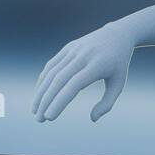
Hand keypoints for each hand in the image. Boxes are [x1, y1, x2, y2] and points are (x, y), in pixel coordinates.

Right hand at [32, 3, 154, 121]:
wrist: (117, 35)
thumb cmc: (119, 65)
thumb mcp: (118, 84)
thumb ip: (107, 103)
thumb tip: (93, 119)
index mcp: (97, 66)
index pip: (74, 85)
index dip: (60, 101)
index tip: (50, 117)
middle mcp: (83, 56)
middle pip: (59, 80)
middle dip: (46, 101)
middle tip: (39, 119)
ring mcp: (73, 50)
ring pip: (52, 73)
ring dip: (41, 93)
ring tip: (35, 111)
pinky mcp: (67, 48)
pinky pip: (51, 65)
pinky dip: (43, 81)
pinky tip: (39, 95)